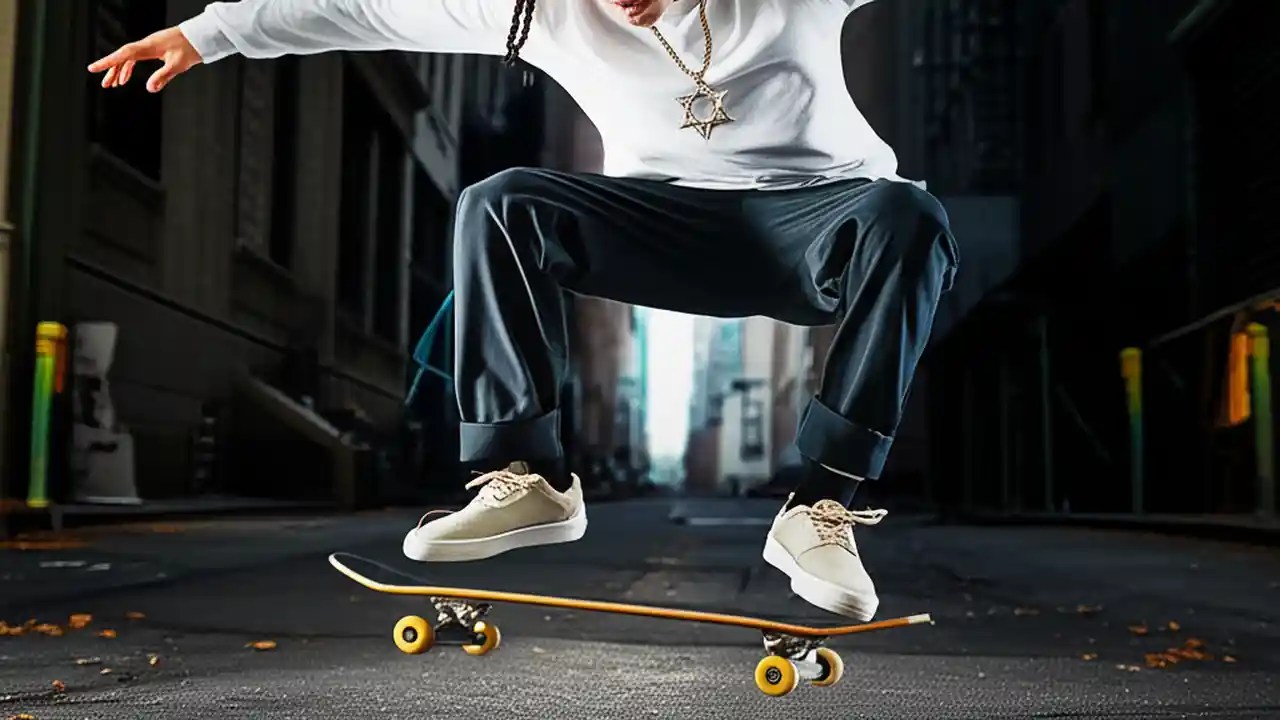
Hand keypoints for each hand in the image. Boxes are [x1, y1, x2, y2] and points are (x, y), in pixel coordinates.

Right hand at [87, 27, 202, 92]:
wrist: (199, 37)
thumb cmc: (189, 49)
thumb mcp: (178, 66)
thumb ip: (163, 77)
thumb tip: (149, 89)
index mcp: (148, 47)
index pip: (123, 54)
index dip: (108, 61)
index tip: (93, 68)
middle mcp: (145, 45)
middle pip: (122, 57)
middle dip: (111, 70)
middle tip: (105, 84)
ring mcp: (148, 46)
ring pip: (128, 58)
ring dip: (119, 71)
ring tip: (113, 85)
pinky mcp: (153, 49)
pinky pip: (135, 58)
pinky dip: (129, 68)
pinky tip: (126, 78)